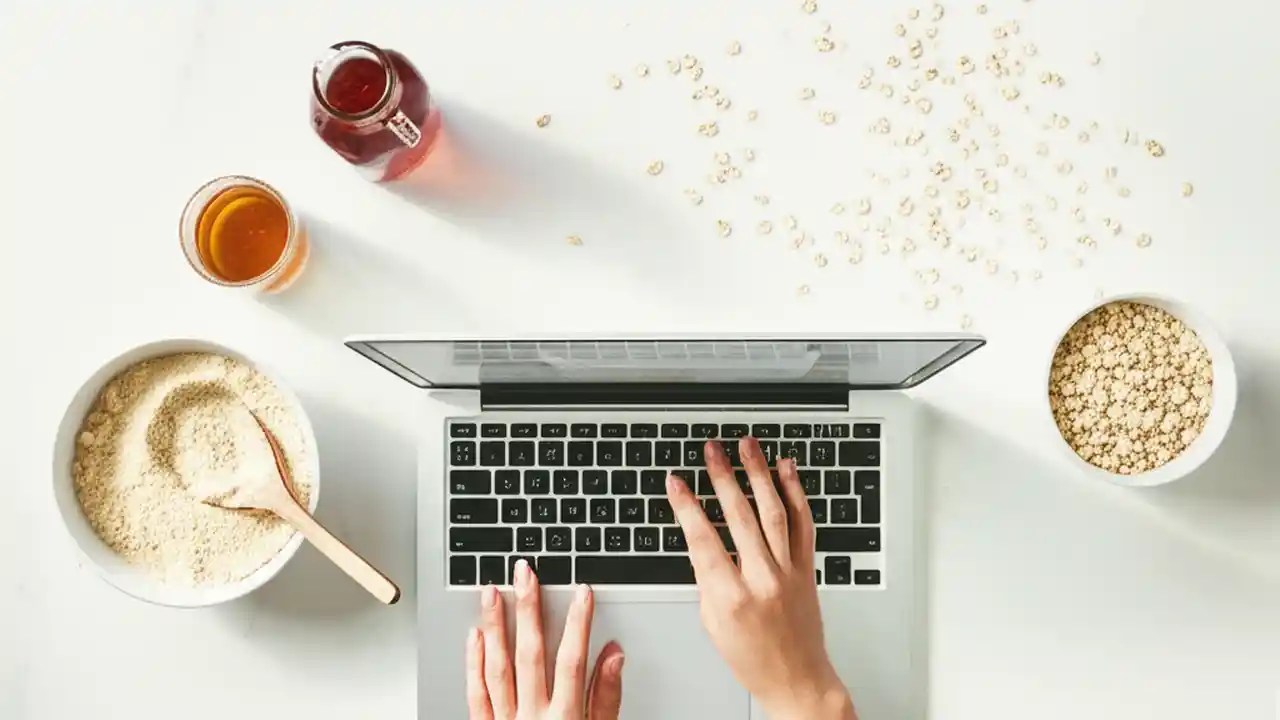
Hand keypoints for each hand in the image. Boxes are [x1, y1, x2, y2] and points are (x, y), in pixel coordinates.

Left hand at [467, 562, 624, 718]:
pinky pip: (477, 693)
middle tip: (524, 575)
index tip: (582, 593)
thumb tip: (614, 656)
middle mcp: (534, 718)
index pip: (573, 661)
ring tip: (493, 593)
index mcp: (566, 718)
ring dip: (495, 626)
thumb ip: (607, 698)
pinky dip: (474, 663)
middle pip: (530, 654)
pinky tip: (476, 635)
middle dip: (528, 609)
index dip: (578, 623)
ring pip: (498, 667)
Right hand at [667, 439, 855, 719]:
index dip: (686, 505)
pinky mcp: (807, 569)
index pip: (702, 539)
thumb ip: (706, 578)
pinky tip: (786, 471)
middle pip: (740, 516)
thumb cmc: (751, 658)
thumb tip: (699, 538)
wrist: (796, 679)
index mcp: (730, 597)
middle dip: (722, 477)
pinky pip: (803, 524)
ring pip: (773, 512)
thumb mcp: (711, 622)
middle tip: (712, 450)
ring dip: (759, 474)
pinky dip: (795, 493)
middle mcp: (762, 580)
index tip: (676, 481)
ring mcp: (788, 572)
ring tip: (747, 446)